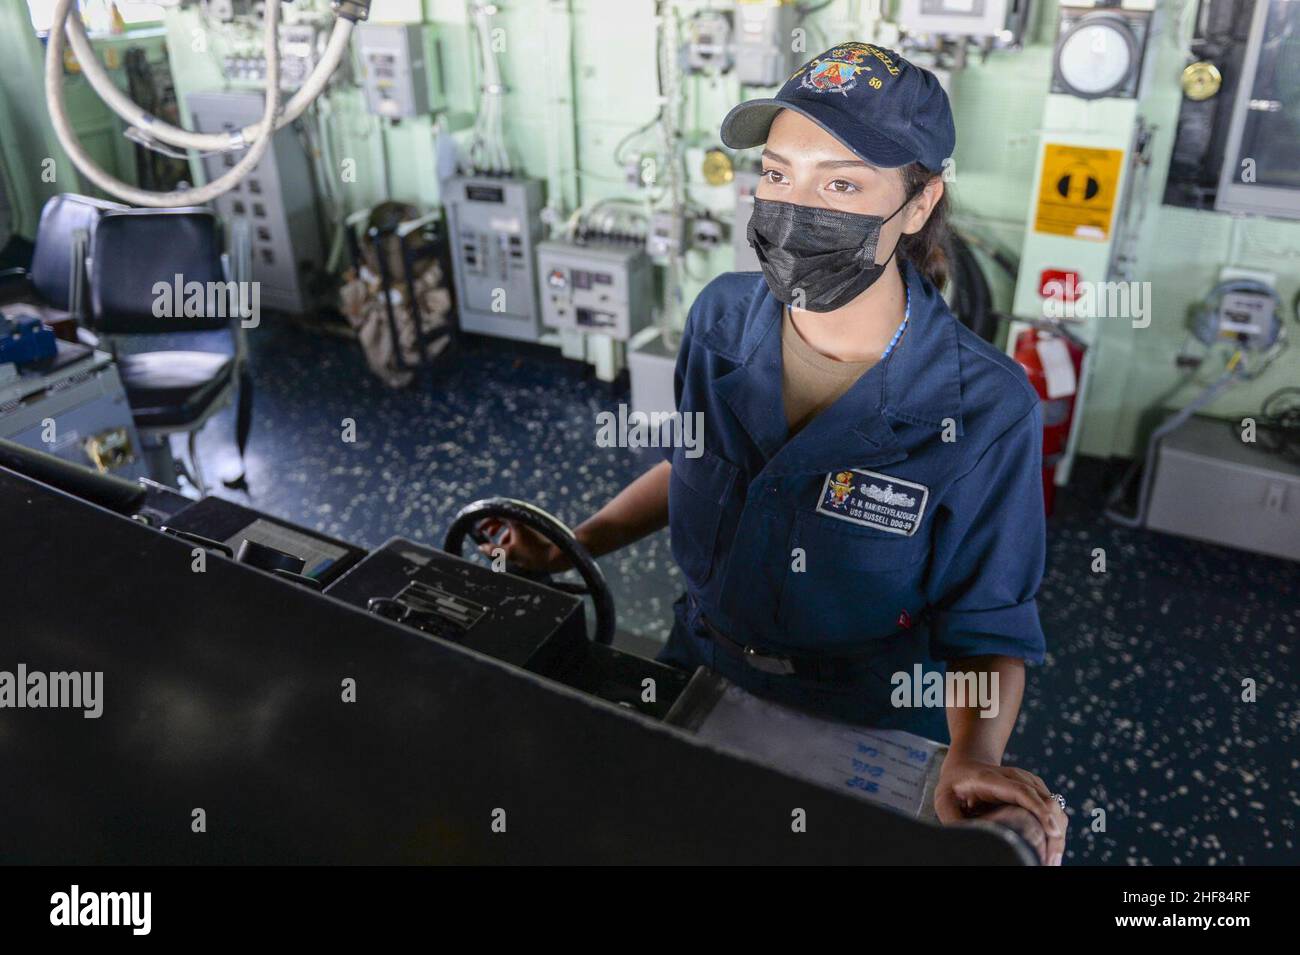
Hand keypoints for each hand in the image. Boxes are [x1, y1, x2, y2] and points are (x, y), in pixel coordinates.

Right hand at [474, 518, 565, 572]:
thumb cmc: (535, 554)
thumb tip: (481, 547)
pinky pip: (519, 530)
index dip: (485, 521)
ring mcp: (529, 524)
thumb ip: (494, 550)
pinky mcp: (535, 530)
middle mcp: (522, 518)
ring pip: (511, 526)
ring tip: (497, 545)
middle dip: (493, 526)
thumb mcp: (511, 553)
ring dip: (502, 533)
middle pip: (503, 518)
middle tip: (485, 534)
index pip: (496, 514)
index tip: (478, 529)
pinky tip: (511, 548)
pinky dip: (512, 537)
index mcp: (516, 519)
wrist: (558, 555)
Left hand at [934, 756, 1066, 865]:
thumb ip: (952, 819)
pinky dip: (1056, 831)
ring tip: (1051, 861)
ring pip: (1055, 807)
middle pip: (1046, 801)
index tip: (1053, 832)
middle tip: (1050, 861)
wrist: (966, 764)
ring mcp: (1029, 783)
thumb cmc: (954, 784)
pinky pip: (1054, 812)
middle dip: (1054, 831)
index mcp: (992, 779)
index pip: (1022, 791)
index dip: (1040, 811)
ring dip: (1058, 834)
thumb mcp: (943, 799)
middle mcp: (1016, 778)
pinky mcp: (1036, 792)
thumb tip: (966, 839)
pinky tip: (1051, 851)